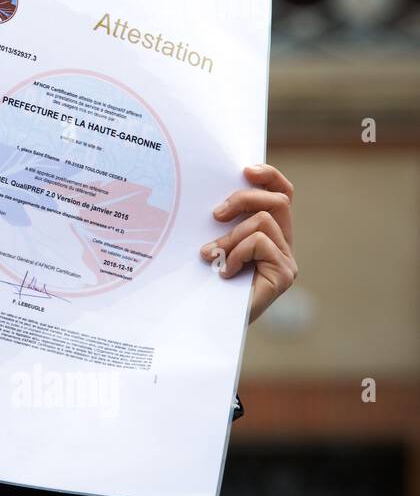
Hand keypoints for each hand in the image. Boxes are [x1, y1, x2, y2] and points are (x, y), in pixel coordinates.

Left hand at [198, 164, 297, 324]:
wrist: (210, 325)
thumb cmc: (208, 285)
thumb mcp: (215, 246)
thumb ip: (223, 224)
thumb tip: (213, 198)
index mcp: (270, 233)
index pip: (282, 194)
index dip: (269, 176)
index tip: (245, 170)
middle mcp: (284, 245)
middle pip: (278, 200)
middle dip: (243, 199)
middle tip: (215, 214)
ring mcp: (287, 261)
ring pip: (264, 221)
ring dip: (231, 236)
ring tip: (212, 256)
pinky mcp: (285, 274)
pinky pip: (260, 243)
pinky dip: (236, 253)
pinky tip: (224, 273)